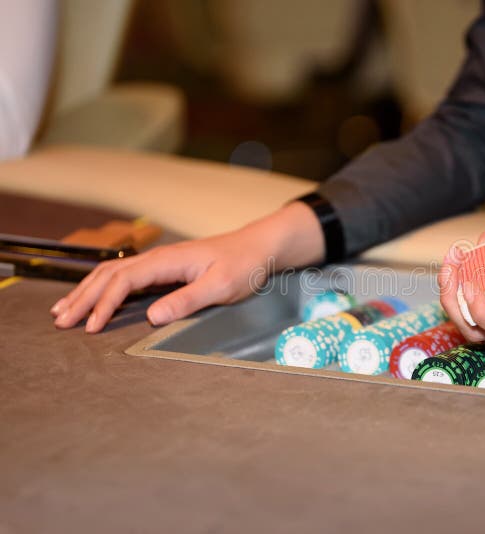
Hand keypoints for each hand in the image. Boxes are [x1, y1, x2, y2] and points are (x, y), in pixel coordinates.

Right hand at [50, 202, 324, 332]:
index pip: (124, 280)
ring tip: (63, 310)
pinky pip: (125, 277)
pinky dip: (103, 288)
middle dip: (82, 298)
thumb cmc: (244, 265)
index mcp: (168, 261)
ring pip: (113, 274)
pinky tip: (94, 298)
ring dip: (87, 291)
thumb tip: (152, 316)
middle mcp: (158, 258)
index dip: (104, 303)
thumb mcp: (221, 286)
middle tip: (60, 321)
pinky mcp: (165, 269)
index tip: (89, 326)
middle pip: (109, 275)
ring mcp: (160, 262)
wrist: (259, 246)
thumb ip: (188, 300)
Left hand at [439, 209, 484, 340]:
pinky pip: (474, 286)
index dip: (483, 314)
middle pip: (478, 328)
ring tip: (456, 253)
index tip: (472, 284)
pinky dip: (464, 268)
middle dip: (455, 302)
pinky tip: (469, 245)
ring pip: (469, 310)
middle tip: (451, 268)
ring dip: (453, 285)